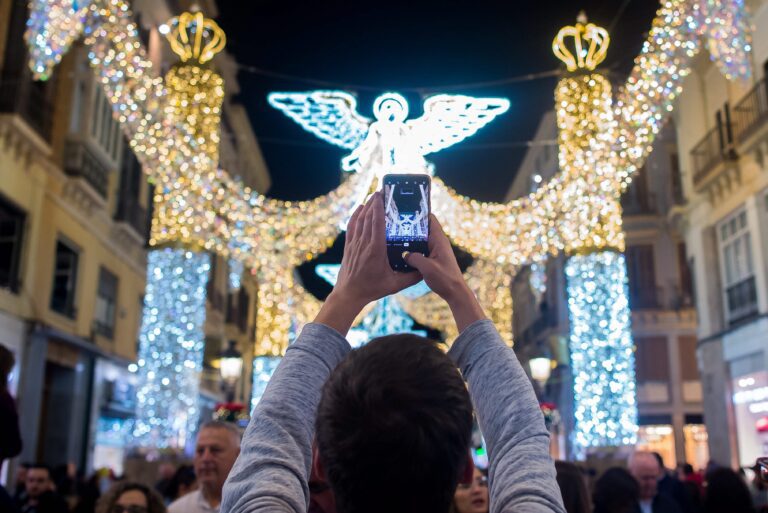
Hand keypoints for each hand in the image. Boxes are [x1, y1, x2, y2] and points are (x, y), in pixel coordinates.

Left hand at [315, 191, 420, 334]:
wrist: (349, 294)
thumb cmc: (372, 289)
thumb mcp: (395, 285)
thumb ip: (412, 277)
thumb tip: (426, 269)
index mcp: (375, 250)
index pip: (377, 224)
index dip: (380, 208)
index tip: (383, 196)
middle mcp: (364, 244)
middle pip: (368, 217)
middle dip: (375, 202)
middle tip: (382, 190)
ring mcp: (355, 244)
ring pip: (359, 220)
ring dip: (366, 206)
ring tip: (373, 196)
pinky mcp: (349, 247)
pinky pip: (352, 226)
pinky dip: (355, 215)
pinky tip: (359, 208)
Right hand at [404, 215, 484, 331]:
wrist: (455, 292)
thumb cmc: (445, 279)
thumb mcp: (427, 268)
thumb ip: (415, 258)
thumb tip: (404, 254)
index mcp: (439, 240)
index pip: (430, 219)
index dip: (419, 212)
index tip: (406, 210)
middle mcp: (438, 242)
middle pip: (423, 228)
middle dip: (411, 225)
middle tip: (395, 223)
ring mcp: (435, 250)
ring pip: (420, 239)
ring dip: (410, 238)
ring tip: (394, 236)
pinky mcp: (432, 258)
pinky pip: (420, 248)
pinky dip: (412, 248)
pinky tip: (401, 251)